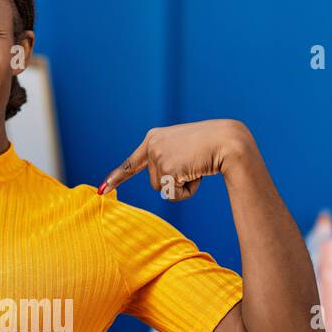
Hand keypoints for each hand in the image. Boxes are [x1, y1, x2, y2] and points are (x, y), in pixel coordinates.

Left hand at [97, 119, 254, 201]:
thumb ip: (170, 159)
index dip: (117, 178)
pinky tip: (197, 171)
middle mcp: (152, 144)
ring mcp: (158, 156)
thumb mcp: (185, 148)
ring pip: (162, 189)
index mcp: (154, 137)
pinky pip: (173, 194)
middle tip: (192, 164)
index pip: (132, 162)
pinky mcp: (167, 169)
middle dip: (173, 181)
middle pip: (153, 181)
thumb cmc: (212, 145)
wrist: (228, 141)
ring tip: (196, 166)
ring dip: (181, 185)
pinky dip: (188, 190)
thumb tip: (165, 180)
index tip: (102, 190)